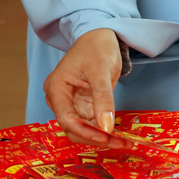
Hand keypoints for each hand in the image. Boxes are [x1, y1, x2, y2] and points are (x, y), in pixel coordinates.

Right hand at [43, 28, 126, 147]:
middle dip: (94, 138)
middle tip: (118, 143)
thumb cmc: (96, 47)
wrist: (100, 36)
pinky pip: (90, 124)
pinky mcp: (81, 105)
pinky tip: (118, 136)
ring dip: (100, 137)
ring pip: (82, 129)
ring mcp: (70, 103)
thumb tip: (106, 128)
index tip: (106, 138)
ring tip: (122, 142)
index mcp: (56, 88)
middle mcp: (59, 99)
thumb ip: (103, 99)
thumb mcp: (101, 71)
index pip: (66, 119)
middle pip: (73, 128)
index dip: (85, 132)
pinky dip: (103, 130)